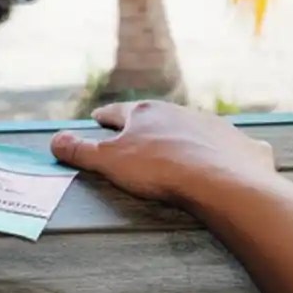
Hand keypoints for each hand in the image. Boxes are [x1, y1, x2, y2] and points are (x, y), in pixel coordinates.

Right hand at [50, 101, 276, 205]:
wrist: (222, 181)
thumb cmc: (161, 169)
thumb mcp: (110, 162)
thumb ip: (80, 151)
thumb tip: (54, 140)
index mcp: (145, 113)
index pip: (117, 112)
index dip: (106, 117)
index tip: (98, 117)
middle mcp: (178, 112)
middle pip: (155, 117)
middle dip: (145, 125)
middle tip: (136, 133)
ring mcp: (211, 125)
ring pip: (191, 127)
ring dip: (182, 136)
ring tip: (177, 149)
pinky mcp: (237, 143)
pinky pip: (226, 145)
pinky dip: (219, 152)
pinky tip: (220, 162)